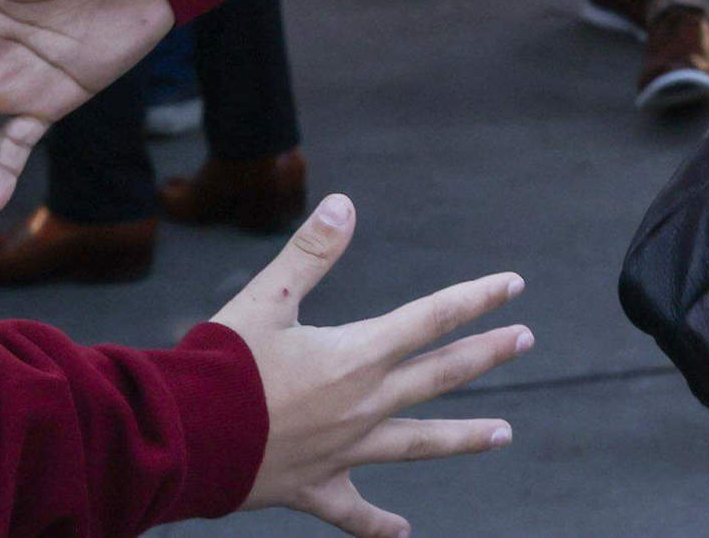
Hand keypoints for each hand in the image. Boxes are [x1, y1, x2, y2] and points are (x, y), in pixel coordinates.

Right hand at [219, 195, 532, 537]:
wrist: (182, 438)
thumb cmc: (221, 366)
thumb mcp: (265, 298)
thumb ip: (310, 253)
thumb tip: (344, 203)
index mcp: (356, 354)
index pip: (432, 318)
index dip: (476, 299)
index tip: (514, 286)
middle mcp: (363, 404)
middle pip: (440, 374)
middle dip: (486, 354)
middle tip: (526, 339)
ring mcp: (344, 450)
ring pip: (418, 443)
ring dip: (462, 437)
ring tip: (504, 435)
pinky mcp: (314, 487)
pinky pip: (355, 511)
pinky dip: (378, 525)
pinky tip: (401, 534)